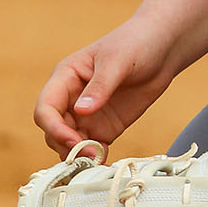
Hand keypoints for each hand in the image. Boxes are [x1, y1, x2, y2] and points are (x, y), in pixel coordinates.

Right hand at [33, 17, 175, 157]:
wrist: (162, 49)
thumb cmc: (135, 44)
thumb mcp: (118, 61)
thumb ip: (100, 86)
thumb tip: (81, 110)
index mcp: (64, 78)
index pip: (45, 109)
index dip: (53, 128)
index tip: (73, 140)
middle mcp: (70, 100)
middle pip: (53, 132)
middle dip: (67, 146)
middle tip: (91, 155)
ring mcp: (86, 116)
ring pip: (69, 144)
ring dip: (79, 156)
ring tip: (99, 160)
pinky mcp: (104, 128)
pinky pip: (92, 149)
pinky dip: (95, 158)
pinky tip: (106, 162)